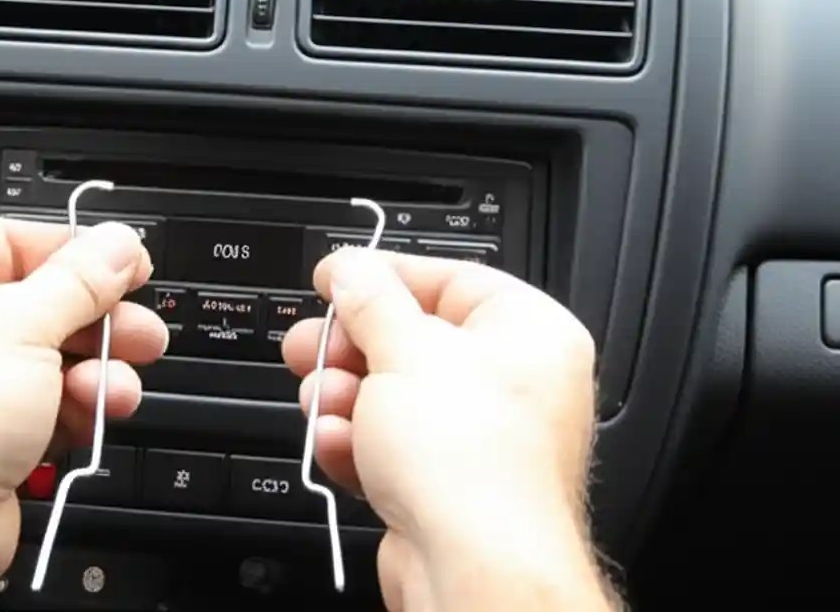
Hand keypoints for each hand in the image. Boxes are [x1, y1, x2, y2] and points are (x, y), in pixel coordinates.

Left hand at [0, 218, 165, 601]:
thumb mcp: (27, 324)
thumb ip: (82, 279)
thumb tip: (116, 243)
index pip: (11, 242)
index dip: (76, 251)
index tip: (128, 262)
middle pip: (40, 303)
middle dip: (99, 321)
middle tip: (141, 329)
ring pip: (51, 359)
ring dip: (95, 371)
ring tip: (116, 385)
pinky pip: (46, 406)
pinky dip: (76, 409)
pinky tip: (94, 413)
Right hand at [282, 249, 612, 611]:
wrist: (474, 570)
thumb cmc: (470, 460)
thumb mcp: (406, 350)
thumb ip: (371, 300)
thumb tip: (352, 268)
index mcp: (529, 334)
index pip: (451, 279)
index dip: (385, 275)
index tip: (334, 276)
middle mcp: (514, 385)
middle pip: (414, 340)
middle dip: (352, 345)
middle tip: (310, 342)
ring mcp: (481, 441)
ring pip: (394, 398)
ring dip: (346, 397)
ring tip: (323, 400)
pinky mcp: (447, 488)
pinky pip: (390, 449)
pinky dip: (357, 445)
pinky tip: (337, 444)